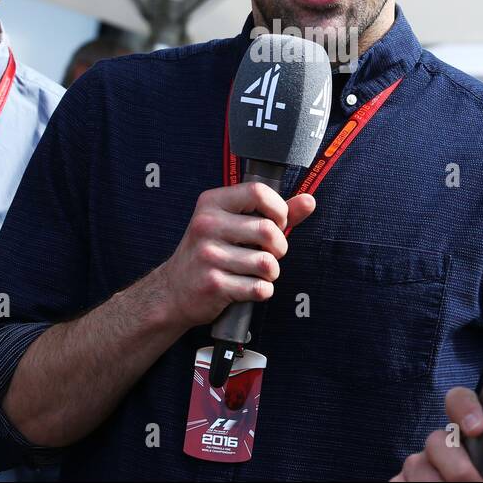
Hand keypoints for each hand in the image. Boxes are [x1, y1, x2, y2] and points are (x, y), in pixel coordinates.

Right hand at [154, 181, 316, 330]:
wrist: (173, 291)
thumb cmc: (209, 253)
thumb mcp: (233, 224)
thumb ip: (273, 213)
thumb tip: (309, 201)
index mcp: (212, 203)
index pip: (258, 192)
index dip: (278, 209)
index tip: (276, 223)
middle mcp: (207, 225)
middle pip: (268, 230)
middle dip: (279, 247)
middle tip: (269, 253)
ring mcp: (208, 255)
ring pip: (267, 263)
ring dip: (271, 273)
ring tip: (257, 272)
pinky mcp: (213, 284)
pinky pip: (259, 288)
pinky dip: (262, 291)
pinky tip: (248, 287)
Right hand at [392, 387, 482, 481]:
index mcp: (468, 435)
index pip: (458, 400)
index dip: (465, 408)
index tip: (478, 428)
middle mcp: (440, 445)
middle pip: (434, 439)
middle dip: (455, 467)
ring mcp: (417, 464)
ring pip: (414, 465)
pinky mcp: (399, 480)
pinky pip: (397, 480)